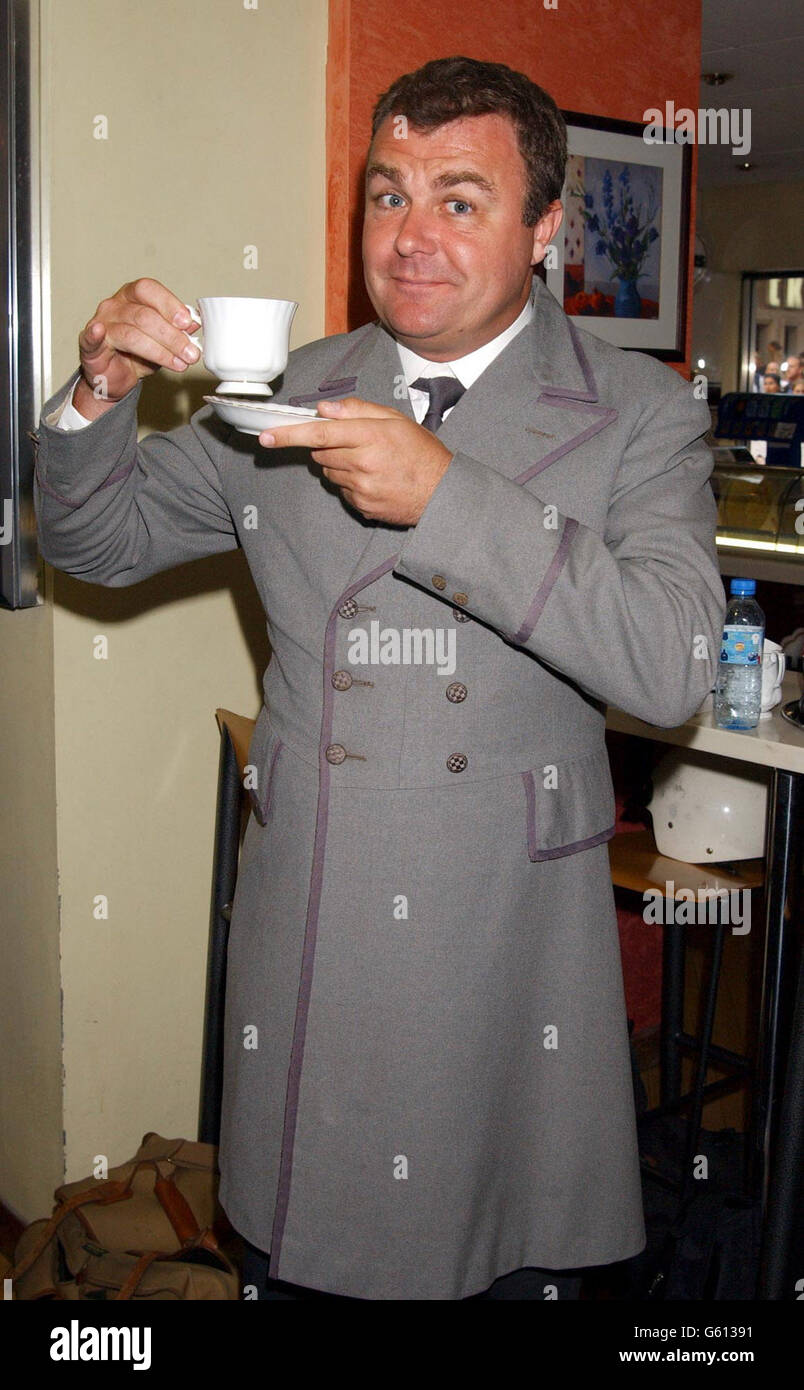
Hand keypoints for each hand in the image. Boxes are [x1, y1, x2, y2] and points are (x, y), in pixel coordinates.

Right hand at [74, 278, 200, 420]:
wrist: (116, 378)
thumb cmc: (137, 353)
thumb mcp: (163, 340)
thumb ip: (177, 330)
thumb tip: (195, 322)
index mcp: (132, 296)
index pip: (148, 290)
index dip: (169, 305)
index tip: (188, 323)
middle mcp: (115, 306)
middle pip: (144, 315)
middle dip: (172, 336)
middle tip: (190, 353)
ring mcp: (101, 324)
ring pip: (130, 334)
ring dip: (159, 351)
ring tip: (178, 363)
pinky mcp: (89, 346)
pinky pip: (91, 339)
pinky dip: (94, 335)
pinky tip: (99, 332)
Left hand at [259, 396, 452, 524]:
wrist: (441, 492)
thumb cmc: (420, 452)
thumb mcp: (395, 419)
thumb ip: (357, 410)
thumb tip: (324, 408)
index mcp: (370, 436)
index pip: (320, 432)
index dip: (290, 434)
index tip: (266, 436)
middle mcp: (362, 463)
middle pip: (321, 452)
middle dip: (329, 445)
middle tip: (356, 443)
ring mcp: (360, 488)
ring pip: (329, 472)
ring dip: (339, 464)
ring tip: (369, 462)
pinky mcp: (361, 506)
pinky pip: (341, 490)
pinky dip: (350, 482)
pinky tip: (373, 478)